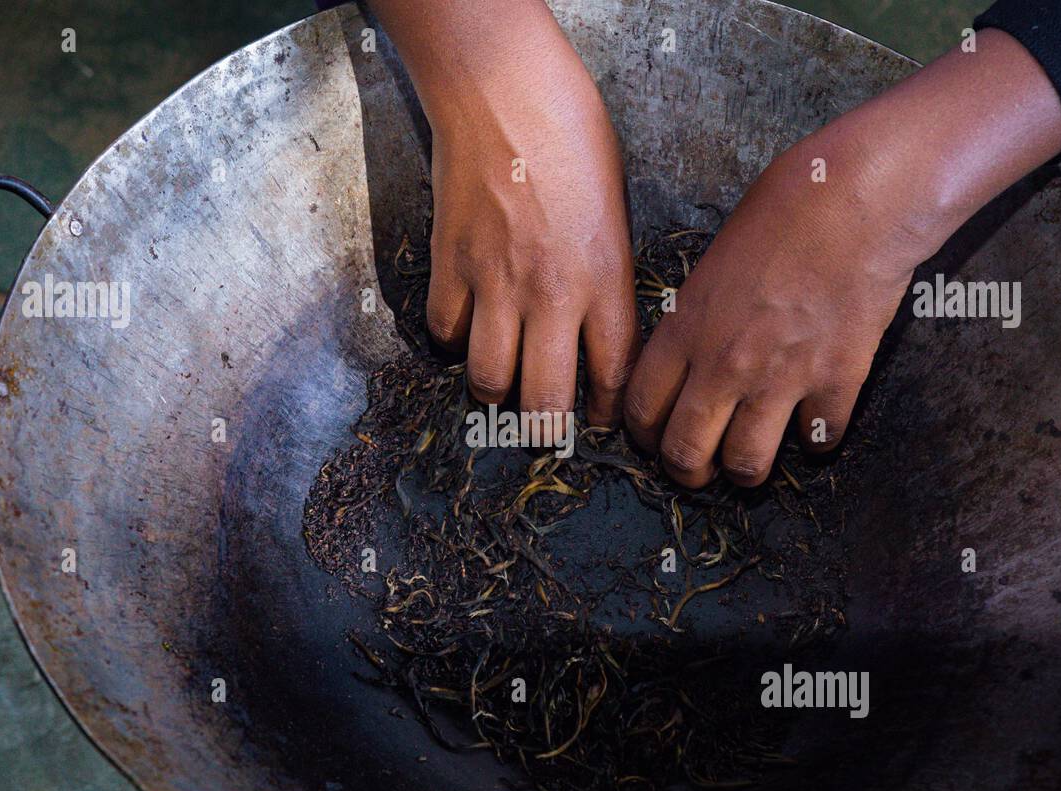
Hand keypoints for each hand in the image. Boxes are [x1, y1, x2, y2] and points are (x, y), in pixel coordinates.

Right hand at [371, 0, 637, 429]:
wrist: (501, 89)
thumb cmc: (569, 131)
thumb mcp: (615, 207)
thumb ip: (606, 273)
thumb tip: (598, 323)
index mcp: (603, 276)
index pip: (612, 374)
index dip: (607, 411)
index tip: (601, 420)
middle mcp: (551, 292)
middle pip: (544, 398)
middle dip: (546, 429)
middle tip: (545, 430)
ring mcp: (495, 283)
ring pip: (488, 379)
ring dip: (495, 392)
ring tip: (500, 387)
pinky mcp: (450, 265)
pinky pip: (445, 332)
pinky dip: (452, 342)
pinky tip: (465, 330)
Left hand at [624, 143, 914, 488]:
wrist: (857, 201)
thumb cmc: (785, 210)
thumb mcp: (714, 260)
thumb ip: (696, 314)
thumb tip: (690, 343)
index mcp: (686, 329)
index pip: (642, 408)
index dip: (644, 434)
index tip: (655, 438)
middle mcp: (723, 365)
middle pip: (685, 451)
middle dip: (686, 471)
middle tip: (697, 470)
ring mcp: (780, 379)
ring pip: (746, 463)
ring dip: (745, 471)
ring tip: (750, 462)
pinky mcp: (836, 383)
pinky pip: (819, 440)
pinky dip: (817, 441)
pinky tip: (816, 425)